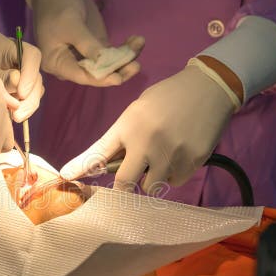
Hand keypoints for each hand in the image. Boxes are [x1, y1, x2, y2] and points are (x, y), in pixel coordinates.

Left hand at [0, 33, 43, 122]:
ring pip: (35, 87)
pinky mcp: (17, 86)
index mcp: (2, 45)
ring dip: (29, 104)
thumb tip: (18, 80)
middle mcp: (13, 55)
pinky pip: (29, 96)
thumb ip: (1, 80)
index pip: (30, 55)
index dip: (30, 73)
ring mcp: (16, 71)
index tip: (21, 94)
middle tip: (18, 114)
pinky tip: (13, 117)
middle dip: (30, 95)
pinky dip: (25, 107)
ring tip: (15, 118)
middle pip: (35, 73)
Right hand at [31, 0, 143, 85]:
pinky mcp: (97, 49)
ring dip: (126, 59)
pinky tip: (137, 41)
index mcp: (58, 63)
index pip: (81, 76)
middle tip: (136, 65)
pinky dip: (126, 50)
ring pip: (108, 67)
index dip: (100, 79)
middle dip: (118, 70)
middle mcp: (72, 66)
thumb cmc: (58, 7)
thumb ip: (86, 44)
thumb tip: (102, 62)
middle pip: (97, 75)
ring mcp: (86, 58)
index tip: (118, 78)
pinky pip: (113, 55)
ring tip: (139, 43)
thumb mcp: (70, 24)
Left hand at [59, 63, 237, 193]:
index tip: (65, 176)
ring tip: (162, 157)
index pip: (98, 152)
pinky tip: (179, 155)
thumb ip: (126, 136)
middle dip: (123, 188)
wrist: (210, 87)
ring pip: (151, 186)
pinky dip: (174, 174)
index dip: (80, 167)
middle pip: (124, 183)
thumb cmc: (169, 96)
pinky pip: (175, 181)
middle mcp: (146, 143)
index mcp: (129, 125)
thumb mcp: (139, 109)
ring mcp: (170, 154)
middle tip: (128, 182)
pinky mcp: (192, 161)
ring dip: (152, 178)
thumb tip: (112, 164)